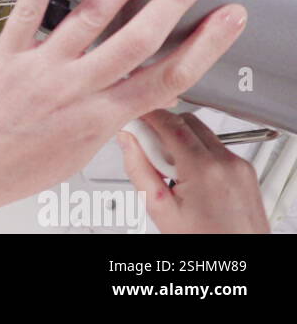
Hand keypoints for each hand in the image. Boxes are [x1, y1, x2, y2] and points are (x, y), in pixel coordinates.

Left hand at [0, 0, 246, 221]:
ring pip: (89, 18)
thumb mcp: (79, 152)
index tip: (222, 20)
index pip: (165, 78)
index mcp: (99, 119)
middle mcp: (73, 91)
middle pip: (135, 41)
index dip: (202, 46)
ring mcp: (39, 69)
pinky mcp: (5, 54)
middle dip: (171, 2)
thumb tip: (138, 93)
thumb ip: (110, 119)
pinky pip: (28, 11)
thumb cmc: (17, 165)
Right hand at [118, 111, 269, 232]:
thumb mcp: (159, 209)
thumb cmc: (204, 240)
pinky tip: (189, 177)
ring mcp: (240, 166)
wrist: (236, 258)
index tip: (133, 120)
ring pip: (203, 132)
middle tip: (147, 148)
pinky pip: (217, 148)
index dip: (146, 116)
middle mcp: (227, 162)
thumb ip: (138, 168)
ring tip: (170, 169)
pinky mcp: (246, 171)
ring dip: (181, 139)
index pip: (169, 123)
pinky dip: (199, 152)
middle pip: (187, 121)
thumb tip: (127, 141)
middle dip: (163, 127)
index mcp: (203, 169)